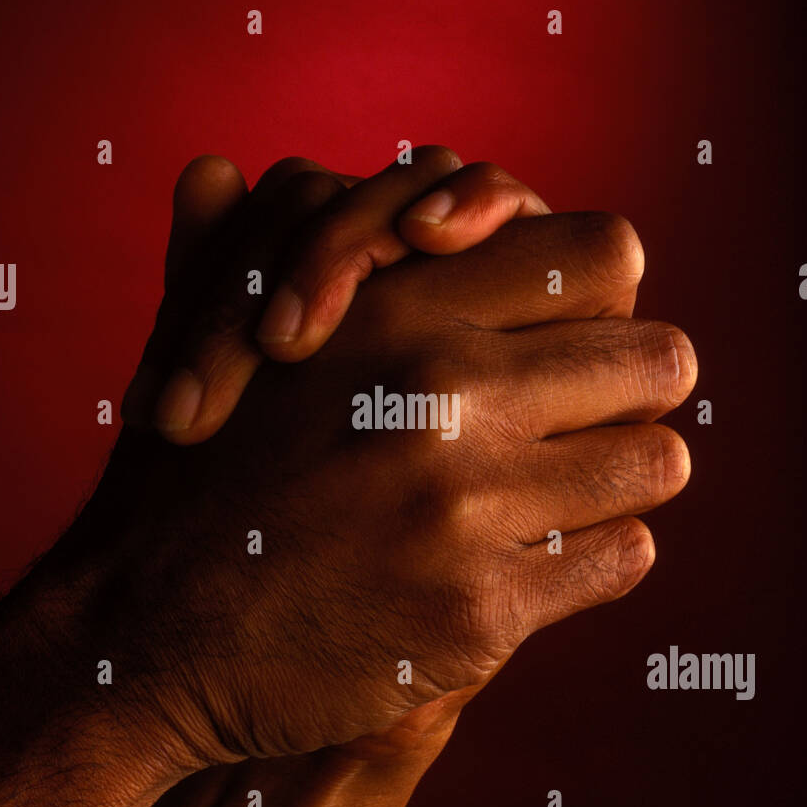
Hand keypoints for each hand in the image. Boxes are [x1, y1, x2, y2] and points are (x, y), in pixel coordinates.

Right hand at [77, 191, 695, 763]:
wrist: (145, 637)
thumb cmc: (187, 480)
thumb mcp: (201, 339)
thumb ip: (241, 248)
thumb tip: (220, 169)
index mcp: (395, 307)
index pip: (604, 254)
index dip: (600, 297)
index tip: (565, 337)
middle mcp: (442, 392)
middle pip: (661, 358)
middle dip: (630, 392)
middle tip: (587, 422)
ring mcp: (466, 506)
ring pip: (657, 461)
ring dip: (616, 480)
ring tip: (561, 494)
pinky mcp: (480, 613)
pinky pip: (622, 557)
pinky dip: (590, 559)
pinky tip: (529, 564)